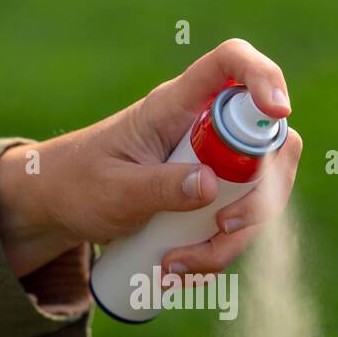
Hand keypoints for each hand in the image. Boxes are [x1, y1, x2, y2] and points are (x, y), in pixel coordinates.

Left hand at [0, 39, 302, 277]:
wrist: (59, 208)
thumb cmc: (78, 185)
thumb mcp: (114, 191)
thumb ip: (160, 187)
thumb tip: (212, 185)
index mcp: (177, 106)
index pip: (230, 64)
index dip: (264, 77)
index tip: (278, 112)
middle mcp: (204, 128)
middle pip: (268, 144)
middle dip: (260, 196)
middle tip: (223, 229)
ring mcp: (212, 163)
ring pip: (260, 195)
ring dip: (232, 240)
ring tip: (176, 267)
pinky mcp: (211, 197)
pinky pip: (238, 225)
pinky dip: (217, 255)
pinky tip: (177, 273)